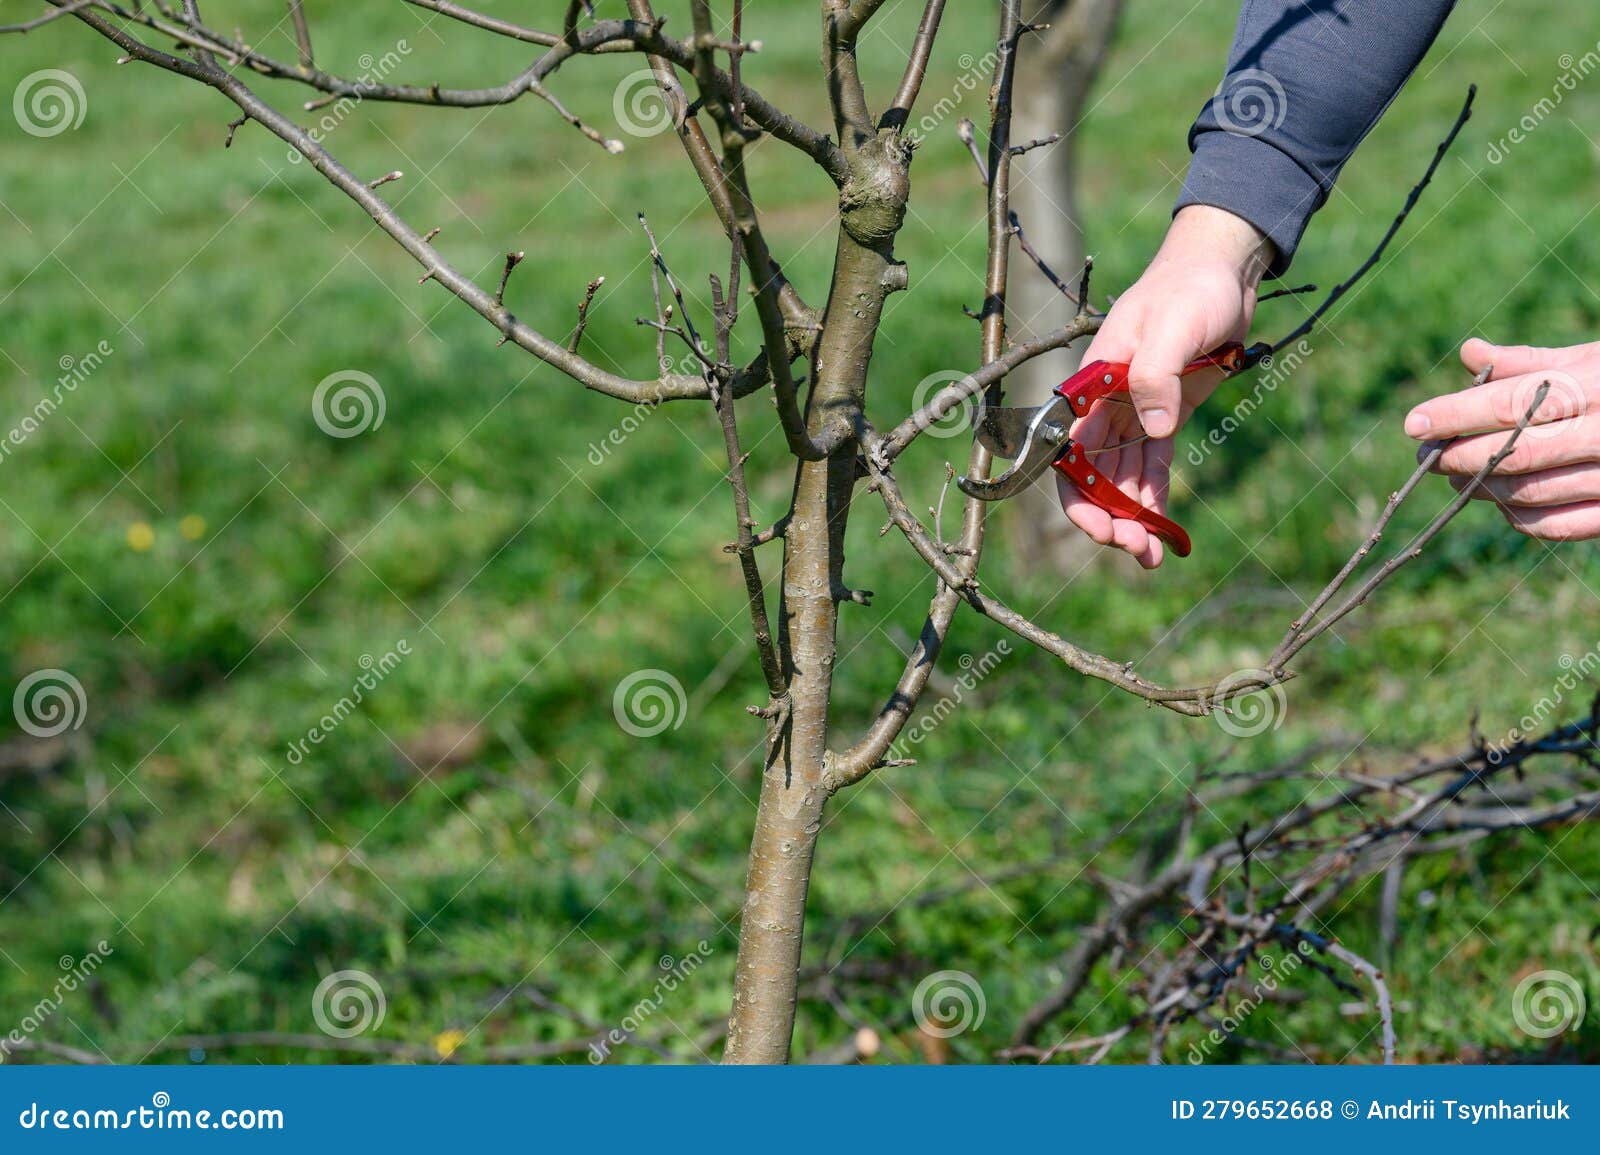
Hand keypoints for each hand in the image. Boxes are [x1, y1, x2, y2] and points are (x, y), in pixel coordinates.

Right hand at [1059, 205, 1273, 567]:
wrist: (1221, 270)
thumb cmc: (1189, 289)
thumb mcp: (1172, 327)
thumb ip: (1155, 376)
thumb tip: (1154, 428)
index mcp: (1091, 385)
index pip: (1067, 451)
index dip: (1077, 495)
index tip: (1100, 529)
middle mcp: (1104, 404)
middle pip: (1091, 474)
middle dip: (1107, 517)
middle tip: (1134, 550)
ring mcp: (1134, 410)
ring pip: (1121, 477)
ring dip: (1131, 516)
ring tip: (1151, 555)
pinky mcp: (1166, 412)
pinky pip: (1152, 465)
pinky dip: (1155, 497)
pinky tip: (1163, 529)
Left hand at [1404, 337, 1599, 540]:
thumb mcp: (1593, 361)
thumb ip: (1531, 362)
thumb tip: (1469, 352)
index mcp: (1598, 384)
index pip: (1514, 402)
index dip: (1457, 414)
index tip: (1414, 423)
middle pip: (1517, 452)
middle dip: (1459, 456)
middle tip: (1426, 456)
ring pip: (1533, 493)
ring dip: (1482, 489)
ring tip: (1455, 477)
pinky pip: (1561, 526)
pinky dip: (1522, 519)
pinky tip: (1502, 504)